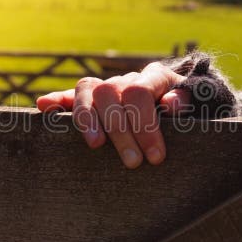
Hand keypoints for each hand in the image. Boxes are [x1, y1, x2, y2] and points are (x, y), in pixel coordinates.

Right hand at [36, 62, 192, 167]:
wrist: (182, 105)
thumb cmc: (189, 114)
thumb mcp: (198, 107)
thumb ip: (186, 103)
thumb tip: (169, 104)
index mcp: (155, 77)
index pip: (141, 93)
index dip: (145, 125)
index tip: (155, 158)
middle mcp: (128, 79)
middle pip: (113, 94)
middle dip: (122, 132)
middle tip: (133, 164)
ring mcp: (108, 87)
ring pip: (89, 91)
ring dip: (88, 119)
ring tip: (96, 145)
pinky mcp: (93, 99)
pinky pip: (72, 96)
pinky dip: (57, 101)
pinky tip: (44, 107)